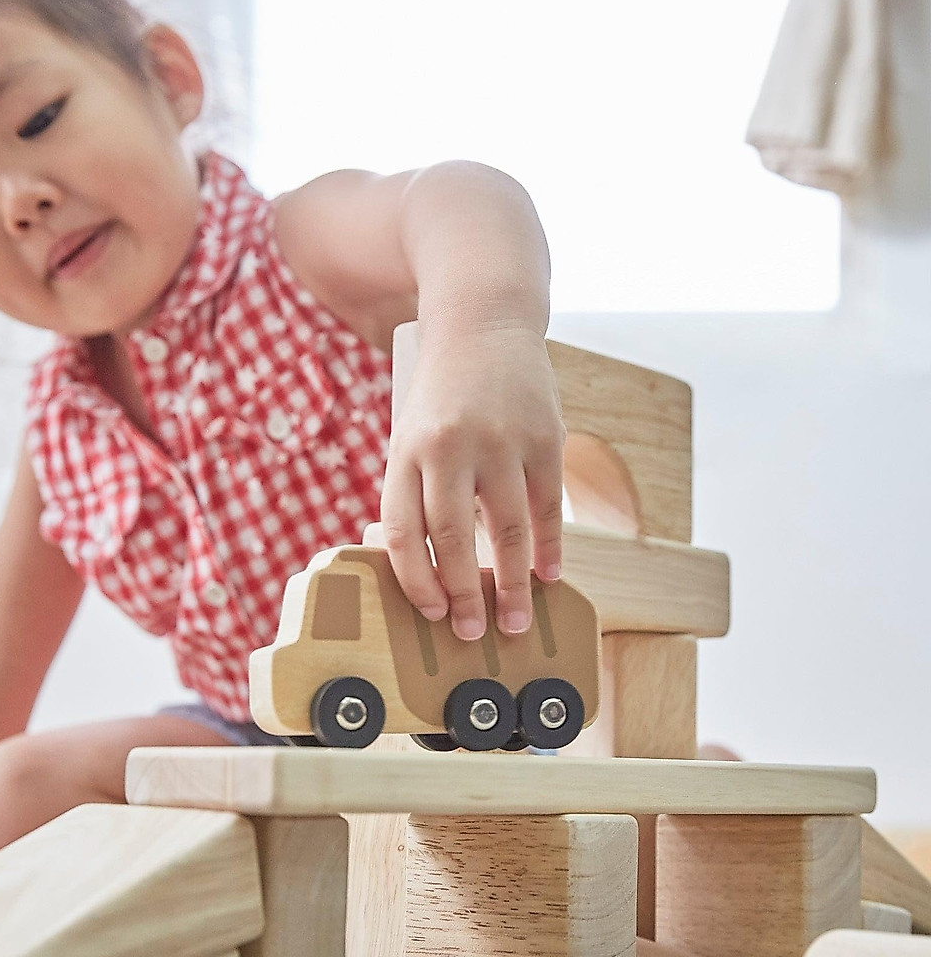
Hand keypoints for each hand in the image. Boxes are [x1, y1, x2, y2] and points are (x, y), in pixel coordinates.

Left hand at [380, 324, 564, 639]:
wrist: (485, 323)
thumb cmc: (441, 397)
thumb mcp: (411, 436)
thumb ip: (417, 494)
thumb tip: (429, 571)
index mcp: (406, 451)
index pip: (406, 532)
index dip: (417, 581)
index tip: (431, 613)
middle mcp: (450, 447)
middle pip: (454, 539)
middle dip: (464, 595)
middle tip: (472, 633)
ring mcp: (500, 440)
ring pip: (507, 530)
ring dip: (514, 583)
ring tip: (516, 620)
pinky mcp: (544, 436)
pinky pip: (548, 505)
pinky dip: (549, 547)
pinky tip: (550, 576)